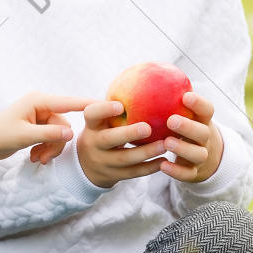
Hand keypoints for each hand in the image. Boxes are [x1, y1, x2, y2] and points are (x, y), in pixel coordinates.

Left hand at [0, 91, 87, 161]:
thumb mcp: (25, 137)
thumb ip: (49, 134)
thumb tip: (72, 134)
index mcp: (38, 101)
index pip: (70, 103)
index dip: (90, 106)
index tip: (113, 107)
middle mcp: (41, 105)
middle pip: (64, 125)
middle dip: (56, 144)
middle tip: (43, 159)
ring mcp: (40, 115)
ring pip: (59, 134)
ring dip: (50, 149)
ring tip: (37, 159)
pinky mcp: (38, 126)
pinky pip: (52, 137)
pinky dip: (45, 149)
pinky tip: (34, 157)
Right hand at [76, 90, 221, 188]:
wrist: (87, 167)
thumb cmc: (103, 132)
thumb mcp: (102, 120)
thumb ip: (117, 105)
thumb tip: (149, 76)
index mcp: (91, 125)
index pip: (92, 114)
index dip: (104, 109)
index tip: (120, 104)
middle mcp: (94, 144)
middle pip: (109, 140)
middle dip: (128, 134)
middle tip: (147, 127)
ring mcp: (103, 162)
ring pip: (125, 159)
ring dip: (146, 152)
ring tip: (165, 144)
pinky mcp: (114, 176)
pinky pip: (134, 173)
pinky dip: (150, 168)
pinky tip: (165, 161)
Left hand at [159, 90, 223, 183]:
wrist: (200, 158)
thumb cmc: (181, 129)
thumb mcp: (181, 115)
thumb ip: (165, 101)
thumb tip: (135, 79)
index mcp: (202, 121)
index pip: (207, 110)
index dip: (199, 103)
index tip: (185, 96)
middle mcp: (205, 138)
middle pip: (203, 132)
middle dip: (189, 126)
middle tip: (171, 120)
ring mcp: (201, 156)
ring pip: (198, 154)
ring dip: (183, 148)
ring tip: (166, 142)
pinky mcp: (194, 173)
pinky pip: (188, 174)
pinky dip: (177, 171)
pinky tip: (162, 165)